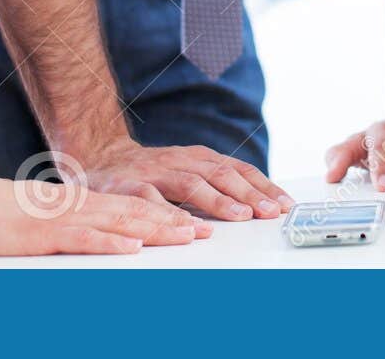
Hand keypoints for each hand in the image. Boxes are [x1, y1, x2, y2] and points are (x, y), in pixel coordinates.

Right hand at [0, 173, 211, 256]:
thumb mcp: (44, 217)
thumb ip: (72, 222)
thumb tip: (96, 232)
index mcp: (82, 202)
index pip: (133, 207)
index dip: (166, 215)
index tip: (194, 223)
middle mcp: (80, 207)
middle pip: (136, 214)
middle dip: (173, 224)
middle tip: (206, 232)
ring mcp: (63, 220)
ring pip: (119, 225)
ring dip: (155, 231)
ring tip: (186, 236)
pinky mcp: (43, 236)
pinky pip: (83, 241)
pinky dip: (111, 245)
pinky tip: (132, 248)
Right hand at [79, 138, 294, 221]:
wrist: (100, 156)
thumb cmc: (151, 171)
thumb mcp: (187, 170)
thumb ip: (215, 184)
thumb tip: (258, 205)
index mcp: (198, 157)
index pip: (238, 169)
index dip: (263, 186)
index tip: (284, 205)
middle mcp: (180, 160)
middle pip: (220, 174)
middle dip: (248, 193)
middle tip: (269, 212)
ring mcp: (155, 170)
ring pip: (190, 183)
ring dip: (217, 201)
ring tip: (239, 216)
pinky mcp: (128, 185)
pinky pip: (150, 199)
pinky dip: (168, 213)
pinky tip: (184, 228)